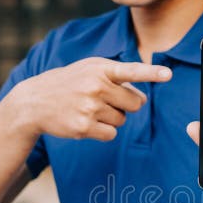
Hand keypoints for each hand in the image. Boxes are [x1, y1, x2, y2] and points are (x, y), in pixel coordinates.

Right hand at [0, 57, 171, 141]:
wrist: (34, 102)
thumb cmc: (69, 83)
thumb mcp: (89, 69)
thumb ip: (117, 77)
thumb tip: (143, 99)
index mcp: (100, 69)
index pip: (131, 71)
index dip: (151, 74)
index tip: (168, 75)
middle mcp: (95, 86)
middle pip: (136, 103)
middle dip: (126, 105)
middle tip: (104, 100)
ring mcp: (89, 107)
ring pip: (122, 120)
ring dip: (112, 118)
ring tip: (90, 109)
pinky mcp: (84, 127)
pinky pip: (112, 134)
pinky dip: (104, 131)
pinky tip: (87, 123)